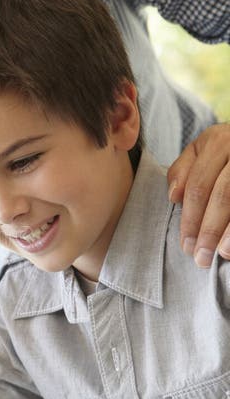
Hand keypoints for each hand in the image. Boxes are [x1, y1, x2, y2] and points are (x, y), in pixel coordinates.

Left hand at [167, 124, 229, 266]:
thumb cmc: (226, 150)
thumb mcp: (202, 150)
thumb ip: (183, 170)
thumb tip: (174, 196)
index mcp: (218, 141)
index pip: (198, 185)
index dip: (190, 218)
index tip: (185, 245)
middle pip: (222, 196)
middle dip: (208, 230)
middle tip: (200, 257)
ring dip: (229, 232)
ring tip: (220, 254)